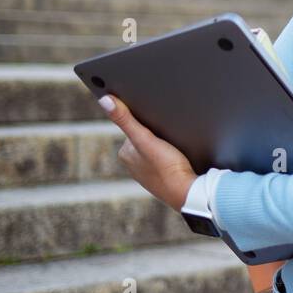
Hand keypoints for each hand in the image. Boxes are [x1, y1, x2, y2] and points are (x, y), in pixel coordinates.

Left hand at [98, 94, 197, 212]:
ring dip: (166, 144)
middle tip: (170, 134)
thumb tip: (104, 100)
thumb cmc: (167, 167)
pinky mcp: (163, 178)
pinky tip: (180, 157)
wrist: (189, 192)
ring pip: (157, 149)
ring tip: (175, 146)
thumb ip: (125, 120)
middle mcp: (133, 165)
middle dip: (157, 133)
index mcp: (125, 154)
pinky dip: (172, 156)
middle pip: (146, 137)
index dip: (148, 122)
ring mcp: (148, 172)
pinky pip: (166, 160)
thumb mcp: (145, 139)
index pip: (135, 126)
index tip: (160, 121)